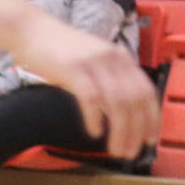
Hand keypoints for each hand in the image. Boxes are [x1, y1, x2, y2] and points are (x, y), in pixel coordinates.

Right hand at [7, 17, 158, 158]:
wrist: (32, 30)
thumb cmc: (62, 52)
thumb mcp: (95, 63)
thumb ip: (110, 81)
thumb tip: (123, 114)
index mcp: (122, 58)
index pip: (147, 91)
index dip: (152, 117)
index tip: (151, 140)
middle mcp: (114, 59)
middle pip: (135, 100)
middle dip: (136, 131)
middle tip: (131, 153)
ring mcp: (94, 62)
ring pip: (117, 102)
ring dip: (119, 130)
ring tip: (116, 149)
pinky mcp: (74, 68)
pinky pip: (92, 97)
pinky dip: (96, 117)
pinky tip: (95, 132)